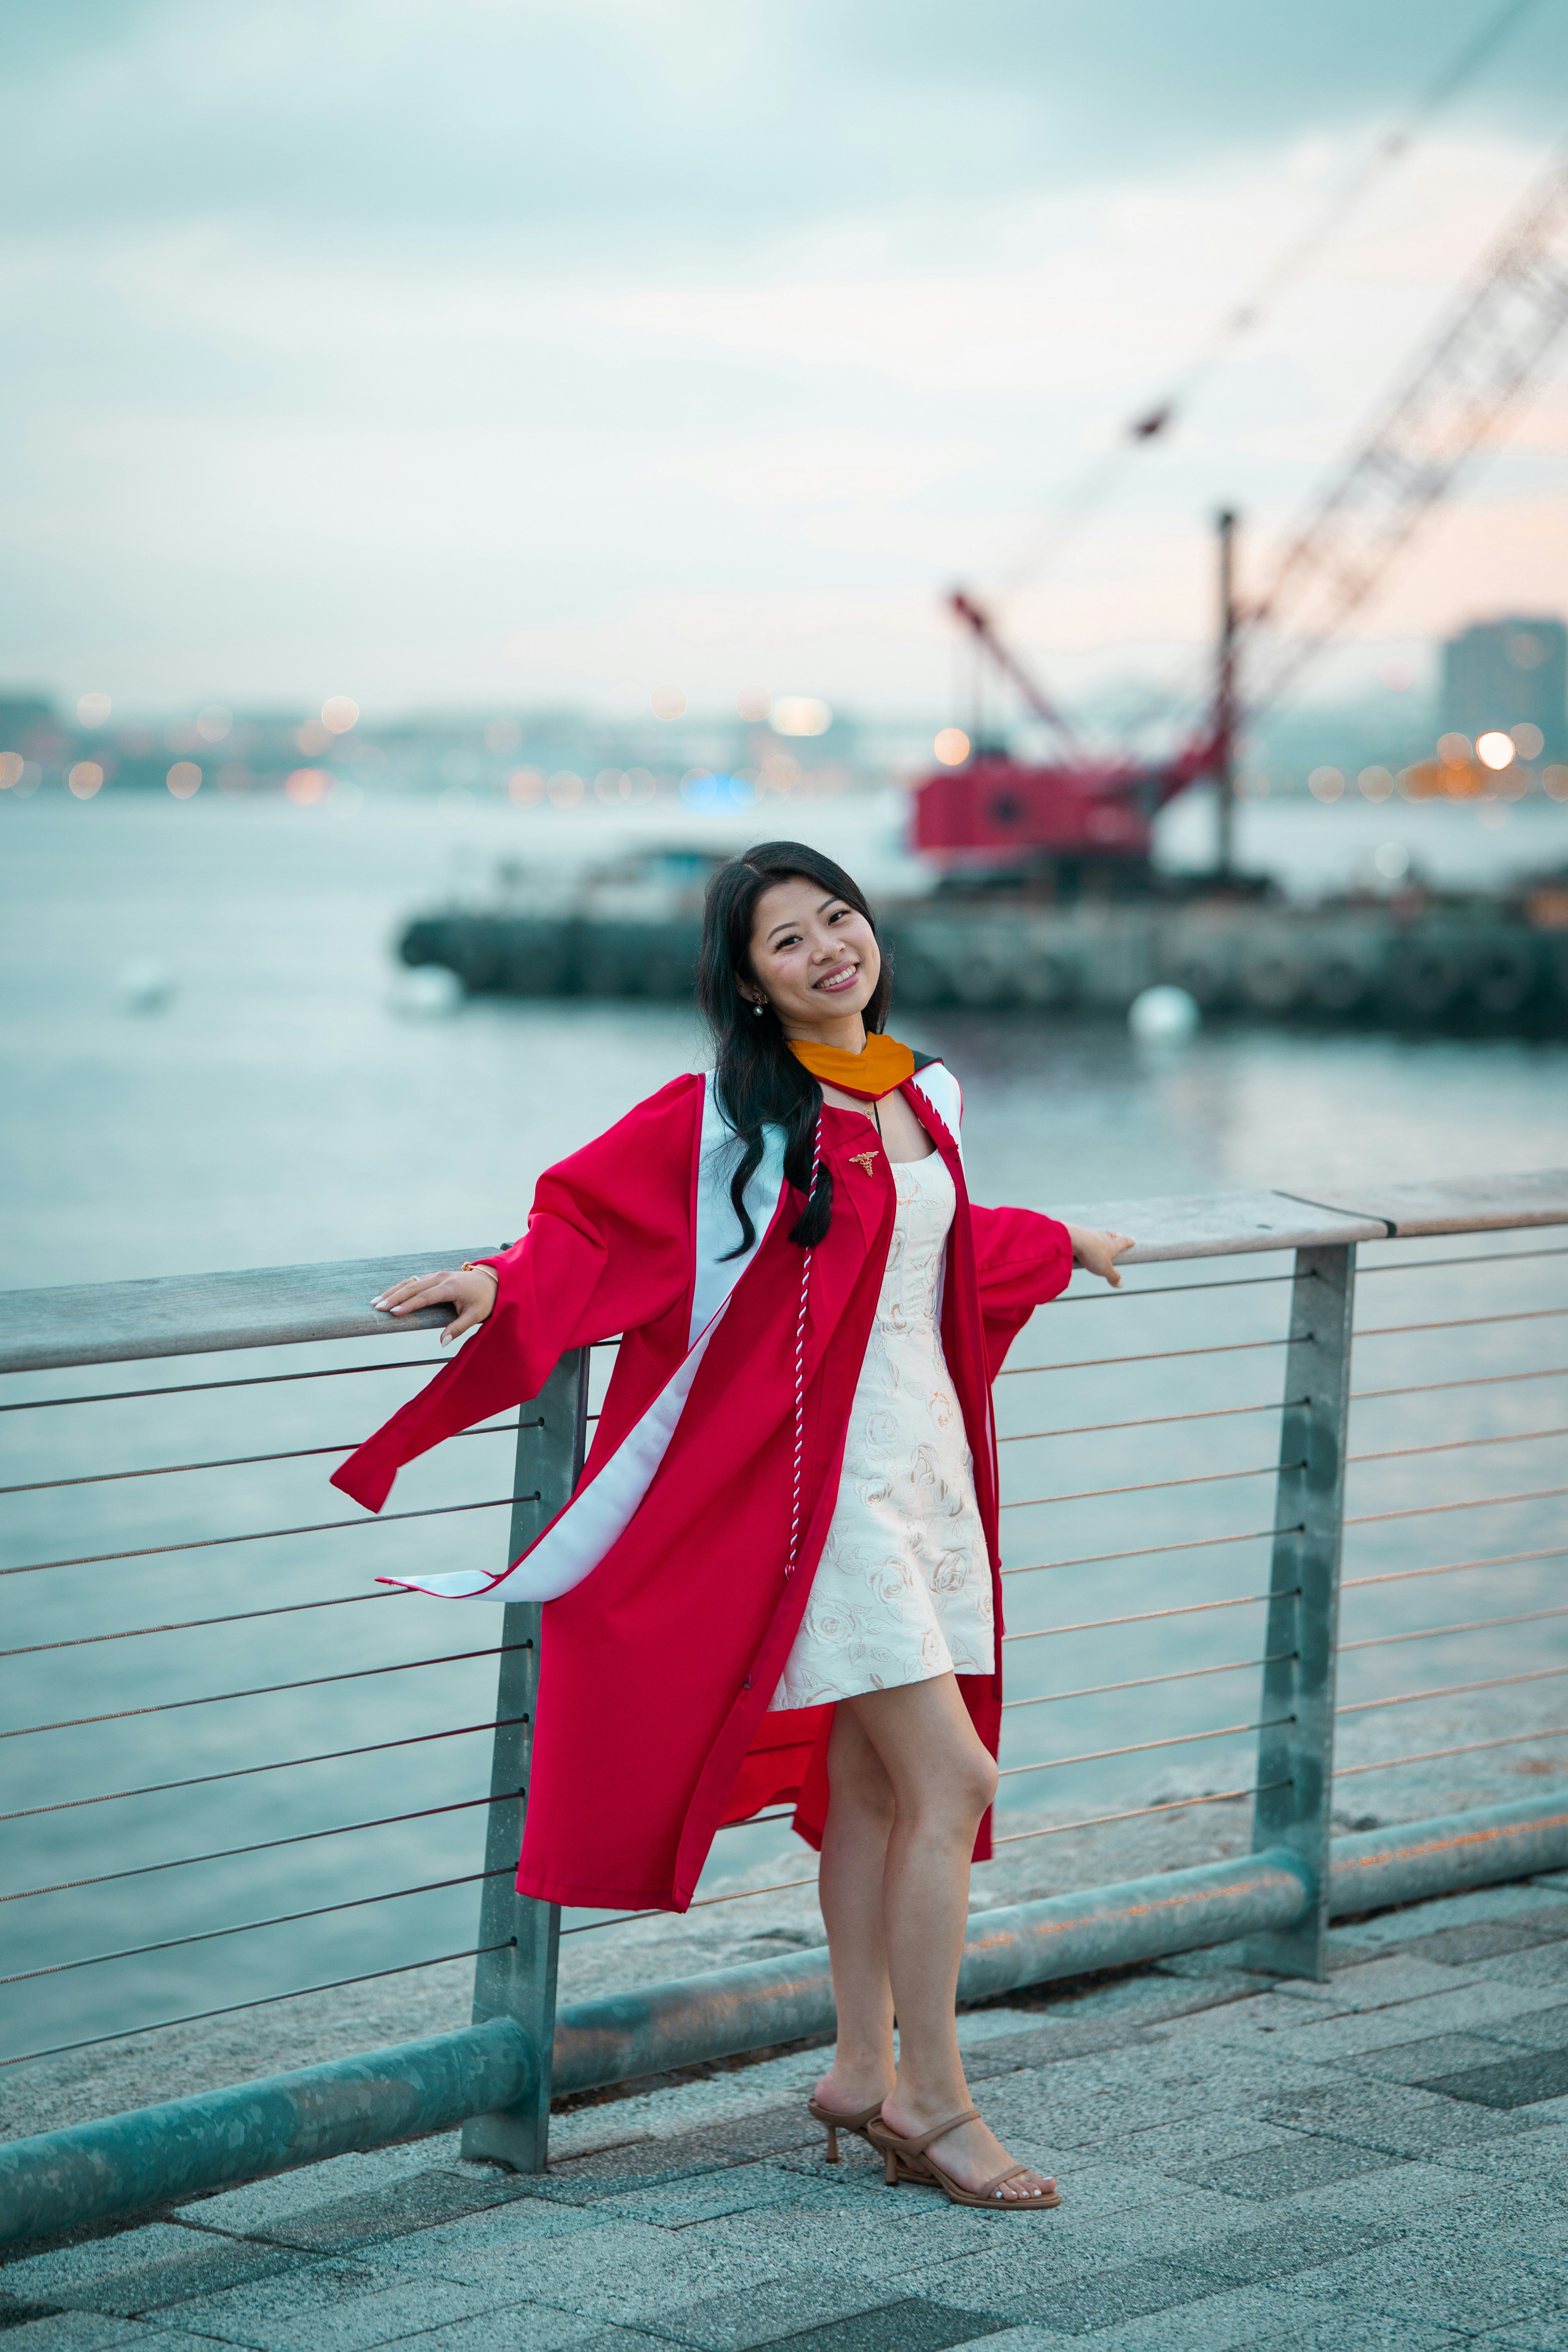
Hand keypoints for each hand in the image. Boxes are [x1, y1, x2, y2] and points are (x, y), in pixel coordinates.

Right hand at [371, 1267, 499, 1344]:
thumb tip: (442, 1342)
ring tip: (376, 1302)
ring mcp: (436, 1275)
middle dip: (394, 1297)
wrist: (493, 1281)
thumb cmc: (485, 1300)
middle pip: (413, 1287)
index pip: (425, 1297)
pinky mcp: (433, 1276)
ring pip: (410, 1282)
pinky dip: (399, 1288)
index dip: (409, 1304)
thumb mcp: (476, 1316)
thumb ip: (458, 1328)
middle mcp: (440, 1278)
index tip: (393, 1312)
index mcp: (450, 1287)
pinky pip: (413, 1281)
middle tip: (377, 1308)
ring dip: (393, 1291)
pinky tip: (388, 1295)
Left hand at [1066, 1225, 1135, 1286]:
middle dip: (1117, 1236)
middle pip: (1112, 1236)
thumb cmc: (1092, 1255)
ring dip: (1104, 1235)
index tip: (1133, 1239)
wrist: (1073, 1239)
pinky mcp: (1080, 1234)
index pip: (1123, 1242)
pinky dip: (1090, 1236)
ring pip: (1100, 1234)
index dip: (1129, 1242)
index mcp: (1112, 1245)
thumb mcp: (1104, 1269)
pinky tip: (1087, 1237)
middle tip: (1120, 1234)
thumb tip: (1121, 1285)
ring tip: (1105, 1235)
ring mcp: (1091, 1234)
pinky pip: (1088, 1235)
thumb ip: (1113, 1277)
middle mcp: (1103, 1237)